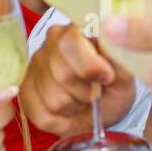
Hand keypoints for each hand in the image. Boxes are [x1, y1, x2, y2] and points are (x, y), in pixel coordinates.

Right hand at [20, 23, 136, 135]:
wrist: (103, 107)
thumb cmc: (115, 87)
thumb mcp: (125, 73)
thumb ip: (118, 55)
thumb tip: (111, 34)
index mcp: (77, 29)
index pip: (70, 43)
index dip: (90, 68)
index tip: (106, 78)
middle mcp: (51, 41)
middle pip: (63, 74)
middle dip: (85, 92)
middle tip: (94, 92)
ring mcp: (35, 65)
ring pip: (54, 99)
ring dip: (74, 107)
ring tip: (81, 100)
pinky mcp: (25, 90)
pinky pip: (42, 116)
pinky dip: (61, 121)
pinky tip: (69, 111)